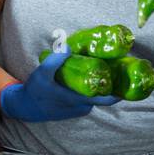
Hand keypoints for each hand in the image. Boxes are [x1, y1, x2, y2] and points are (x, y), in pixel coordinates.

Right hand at [0, 51, 117, 122]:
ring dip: (100, 85)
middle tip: (116, 66)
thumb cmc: (35, 91)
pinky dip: (92, 90)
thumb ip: (55, 60)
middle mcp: (82, 107)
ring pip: (96, 96)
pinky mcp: (75, 109)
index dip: (120, 90)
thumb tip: (68, 45)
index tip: (127, 78)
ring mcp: (79, 109)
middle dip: (112, 82)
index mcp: (78, 100)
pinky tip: (91, 78)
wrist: (26, 106)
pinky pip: (89, 99)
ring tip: (105, 69)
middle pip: (104, 95)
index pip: (107, 99)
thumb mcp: (42, 73)